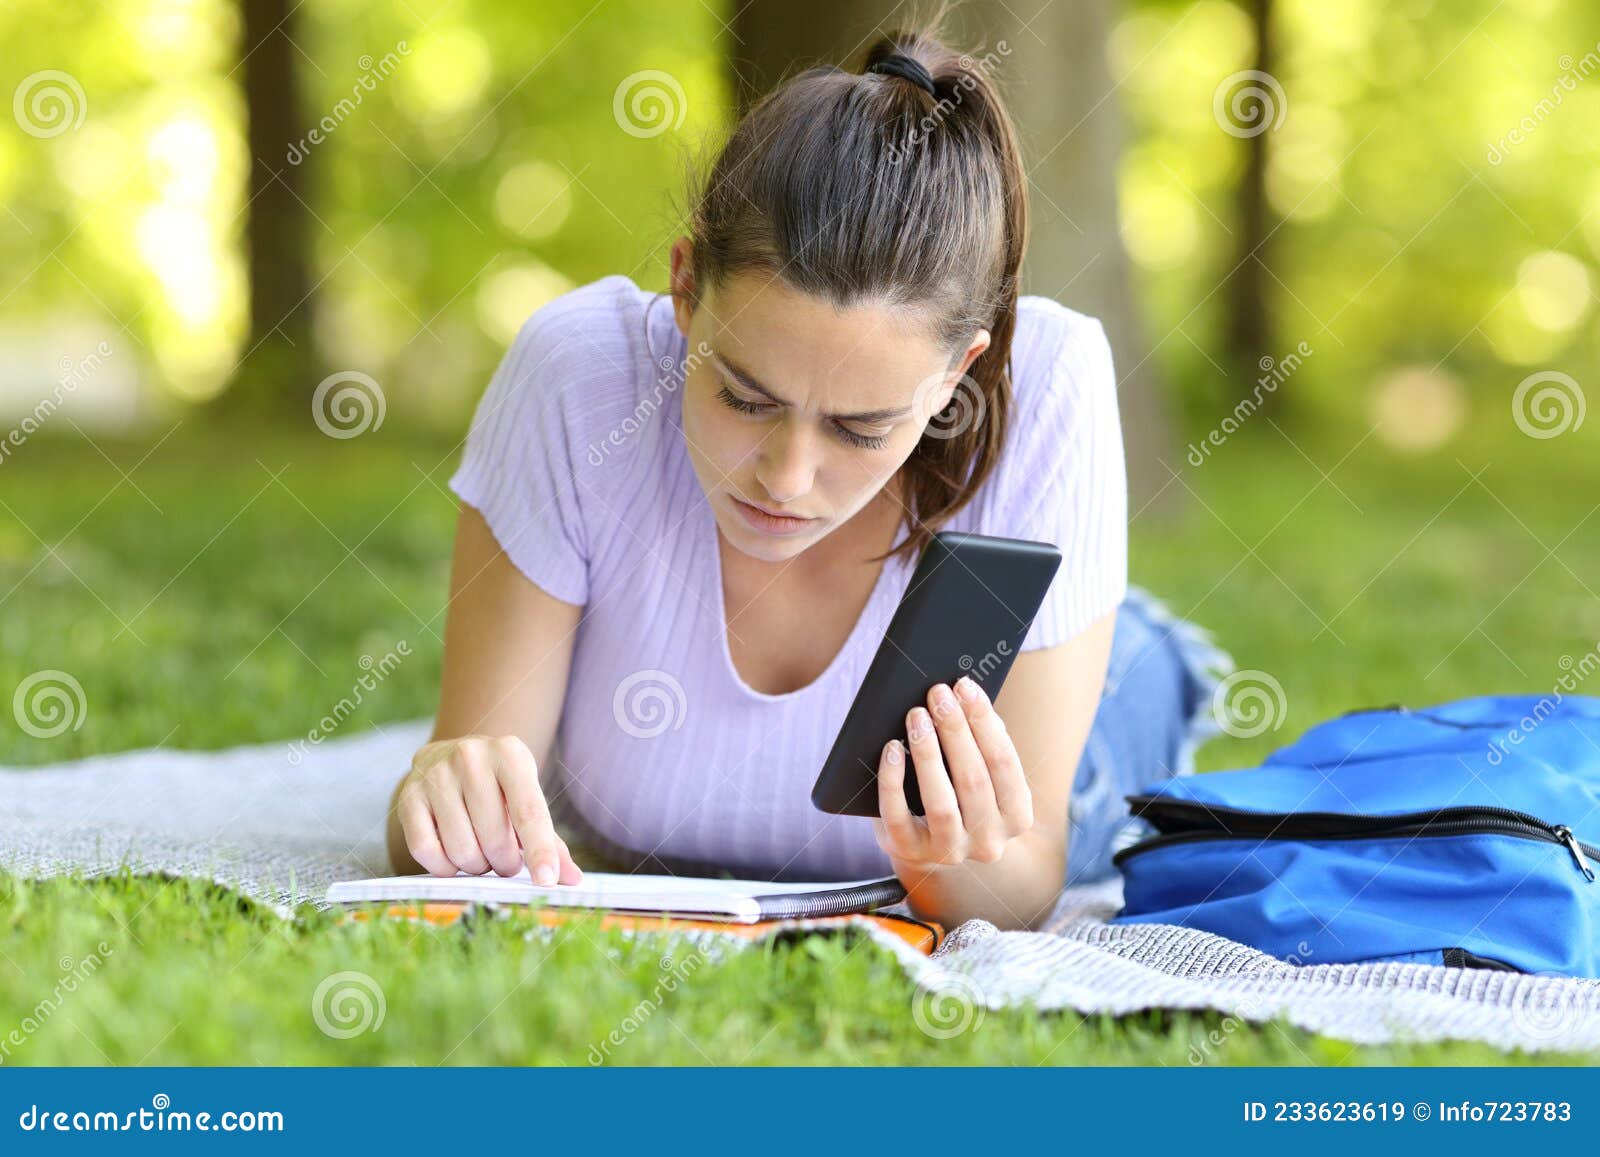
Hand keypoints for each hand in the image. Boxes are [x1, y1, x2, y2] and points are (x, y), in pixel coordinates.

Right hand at [393, 734, 582, 883]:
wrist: (449, 759)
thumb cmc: (498, 788)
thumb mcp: (526, 800)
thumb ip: (549, 841)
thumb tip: (572, 880)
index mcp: (509, 753)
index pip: (529, 811)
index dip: (539, 850)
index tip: (547, 881)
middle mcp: (470, 756)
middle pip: (494, 837)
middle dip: (504, 862)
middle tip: (504, 859)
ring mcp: (435, 774)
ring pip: (461, 849)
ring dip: (476, 865)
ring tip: (481, 852)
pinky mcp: (408, 795)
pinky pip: (426, 851)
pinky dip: (444, 867)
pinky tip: (453, 856)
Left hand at [871, 675, 1034, 870]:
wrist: (929, 841)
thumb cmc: (958, 791)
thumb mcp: (980, 772)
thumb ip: (980, 741)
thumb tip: (963, 694)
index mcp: (1017, 817)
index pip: (1005, 764)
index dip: (984, 722)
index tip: (966, 686)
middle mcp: (990, 842)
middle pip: (974, 779)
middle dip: (955, 731)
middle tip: (937, 693)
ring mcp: (951, 852)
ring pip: (941, 803)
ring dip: (928, 754)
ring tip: (916, 716)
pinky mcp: (912, 854)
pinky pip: (899, 817)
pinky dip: (893, 780)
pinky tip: (891, 749)